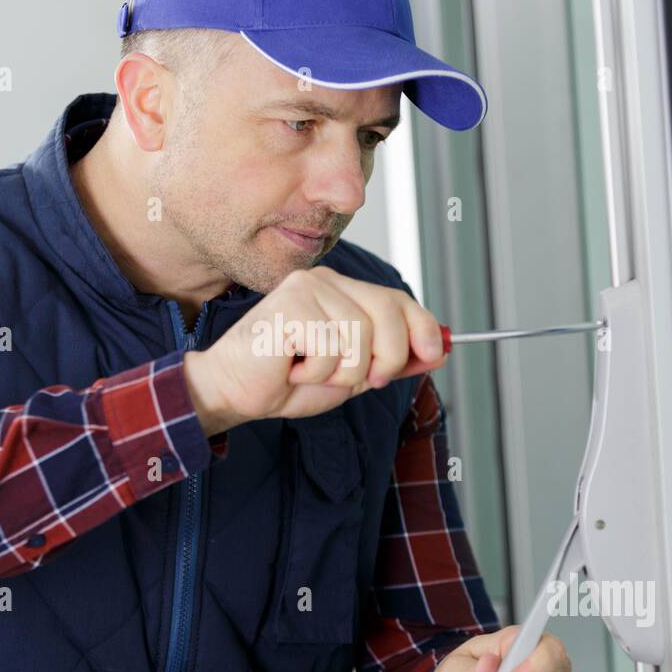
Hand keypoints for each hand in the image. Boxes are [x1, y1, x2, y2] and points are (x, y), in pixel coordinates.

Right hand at [183, 265, 446, 433]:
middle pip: (387, 313)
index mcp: (341, 291)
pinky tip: (292, 367)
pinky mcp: (290, 305)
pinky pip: (330, 348)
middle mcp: (326, 281)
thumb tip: (437, 350)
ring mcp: (307, 289)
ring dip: (342, 371)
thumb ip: (389, 360)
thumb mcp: (352, 374)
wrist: (235, 391)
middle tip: (364, 379)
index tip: (436, 354)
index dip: (423, 327)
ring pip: (360, 336)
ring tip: (311, 371)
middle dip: (388, 357)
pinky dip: (316, 372)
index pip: (397, 298)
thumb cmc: (286, 380)